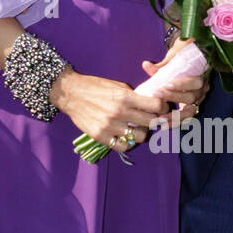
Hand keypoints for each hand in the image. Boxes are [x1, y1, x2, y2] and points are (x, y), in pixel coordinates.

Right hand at [49, 69, 169, 151]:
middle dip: (154, 121)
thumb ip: (134, 96)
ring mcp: (110, 126)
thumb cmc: (95, 87)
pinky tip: (125, 136)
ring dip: (141, 133)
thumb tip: (151, 103)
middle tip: (151, 119)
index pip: (156, 105)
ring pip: (139, 137)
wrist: (71, 93)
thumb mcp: (117, 86)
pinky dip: (127, 143)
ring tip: (136, 128)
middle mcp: (119, 112)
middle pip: (151, 122)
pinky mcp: (100, 136)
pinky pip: (123, 146)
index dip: (162, 107)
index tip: (161, 108)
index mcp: (125, 97)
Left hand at [141, 37, 209, 124]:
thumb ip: (163, 63)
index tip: (166, 84)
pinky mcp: (192, 108)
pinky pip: (186, 118)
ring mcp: (198, 100)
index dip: (182, 85)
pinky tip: (164, 125)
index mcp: (202, 75)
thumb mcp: (176, 54)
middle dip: (173, 98)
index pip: (196, 83)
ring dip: (175, 116)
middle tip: (156, 95)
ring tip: (160, 117)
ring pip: (190, 111)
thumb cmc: (185, 53)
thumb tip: (146, 65)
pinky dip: (176, 122)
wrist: (193, 54)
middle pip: (191, 98)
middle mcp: (203, 89)